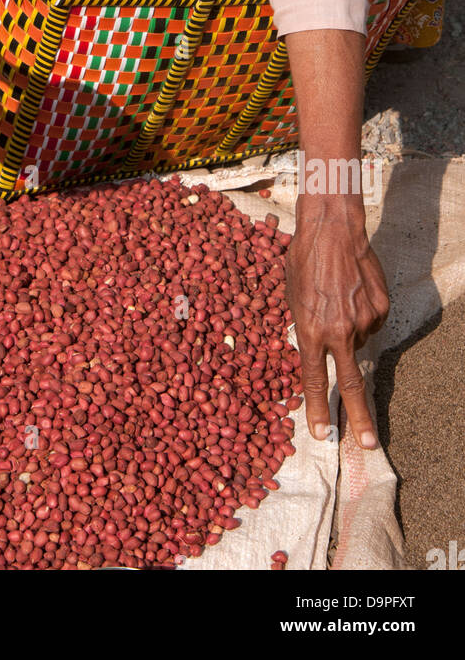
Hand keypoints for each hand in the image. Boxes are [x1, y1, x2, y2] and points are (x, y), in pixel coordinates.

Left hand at [286, 197, 388, 449]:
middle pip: (351, 385)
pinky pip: (371, 322)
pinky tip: (353, 292)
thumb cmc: (302, 259)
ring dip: (348, 330)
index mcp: (310, 330)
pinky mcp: (381, 309)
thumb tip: (314, 348)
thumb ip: (303, 327)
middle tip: (367, 443)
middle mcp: (339, 331)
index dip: (317, 408)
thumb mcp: (291, 297)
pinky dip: (362, 314)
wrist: (332, 230)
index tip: (322, 434)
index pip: (313, 379)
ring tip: (337, 299)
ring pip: (358, 341)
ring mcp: (364, 321)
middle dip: (359, 418)